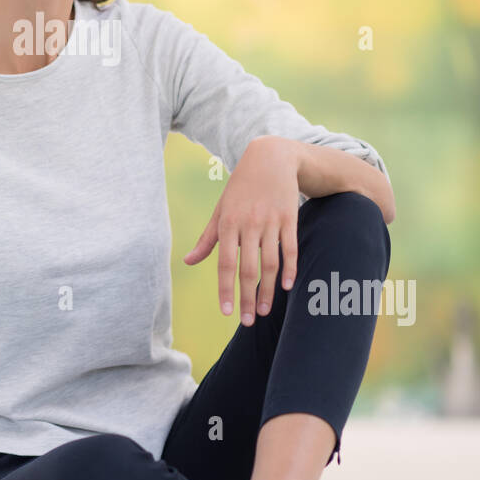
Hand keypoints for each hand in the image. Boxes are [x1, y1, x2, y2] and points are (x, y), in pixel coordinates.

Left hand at [184, 136, 300, 325]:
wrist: (270, 157)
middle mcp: (248, 224)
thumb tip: (188, 262)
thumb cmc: (240, 188)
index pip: (224, 263)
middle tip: (247, 322)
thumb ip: (207, 238)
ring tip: (264, 311)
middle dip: (247, 298)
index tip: (226, 312)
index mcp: (227, 223)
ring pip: (271, 263)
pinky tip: (288, 287)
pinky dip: (290, 269)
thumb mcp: (220, 209)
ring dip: (268, 290)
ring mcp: (271, 221)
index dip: (225, 289)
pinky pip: (290, 248)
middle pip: (248, 269)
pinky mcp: (289, 218)